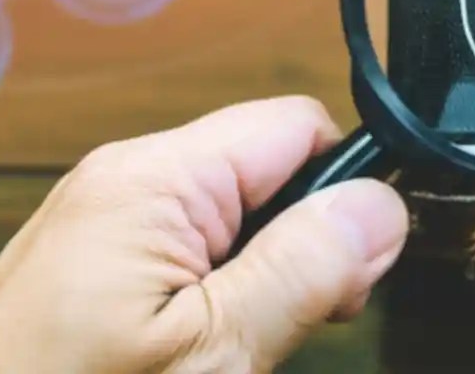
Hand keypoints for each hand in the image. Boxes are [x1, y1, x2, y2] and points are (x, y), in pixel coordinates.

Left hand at [0, 96, 408, 373]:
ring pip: (234, 210)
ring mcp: (104, 217)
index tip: (352, 268)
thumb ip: (301, 271)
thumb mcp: (211, 353)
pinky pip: (187, 242)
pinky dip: (220, 287)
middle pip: (268, 167)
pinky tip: (208, 345)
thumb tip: (380, 205)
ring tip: (245, 347)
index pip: (298, 125)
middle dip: (305, 240)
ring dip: (265, 271)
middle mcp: (124, 178)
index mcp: (153, 178)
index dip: (344, 190)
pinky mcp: (94, 256)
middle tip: (297, 324)